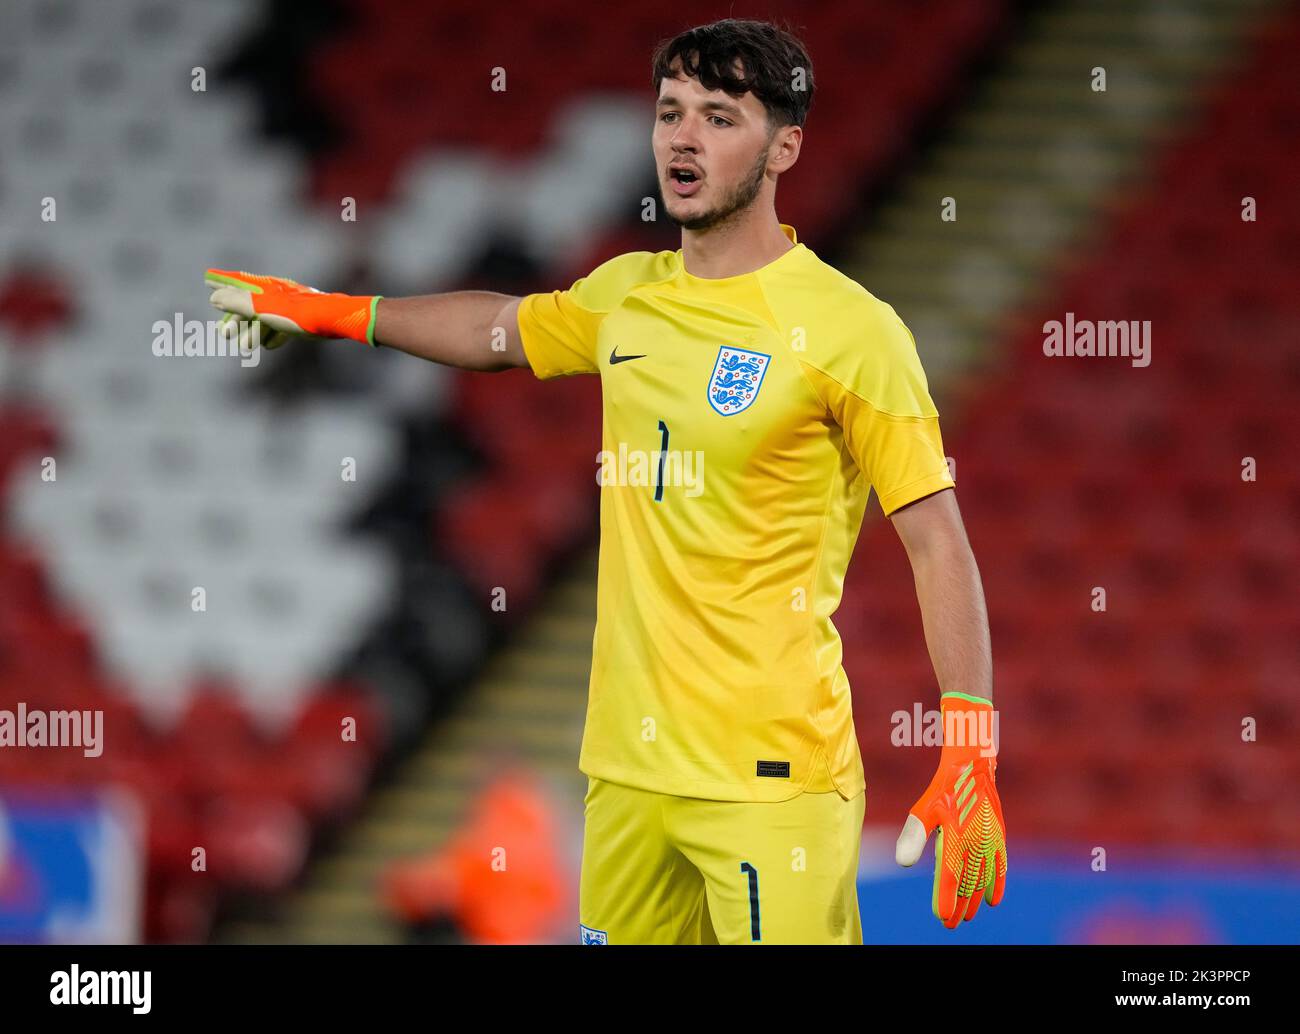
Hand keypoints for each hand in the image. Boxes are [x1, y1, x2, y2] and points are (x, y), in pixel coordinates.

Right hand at [205, 269, 380, 350]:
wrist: (332, 320)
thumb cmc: (296, 313)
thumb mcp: (262, 308)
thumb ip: (237, 303)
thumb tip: (214, 298)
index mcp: (265, 287)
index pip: (238, 282)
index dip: (223, 281)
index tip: (207, 277)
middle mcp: (276, 294)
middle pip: (250, 305)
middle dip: (237, 320)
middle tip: (225, 334)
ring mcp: (288, 308)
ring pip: (265, 320)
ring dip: (254, 333)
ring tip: (245, 346)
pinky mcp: (301, 321)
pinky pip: (283, 329)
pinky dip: (275, 336)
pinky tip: (271, 346)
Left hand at [895, 692, 1005, 927]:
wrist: (973, 766)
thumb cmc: (944, 789)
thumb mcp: (924, 810)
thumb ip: (914, 836)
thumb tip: (903, 863)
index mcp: (955, 836)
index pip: (949, 876)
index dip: (945, 898)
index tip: (941, 916)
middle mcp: (976, 841)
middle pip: (967, 883)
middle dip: (959, 906)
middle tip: (950, 923)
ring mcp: (990, 840)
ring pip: (983, 878)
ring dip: (975, 899)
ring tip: (966, 915)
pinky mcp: (999, 837)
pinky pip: (1000, 866)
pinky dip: (997, 884)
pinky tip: (993, 900)